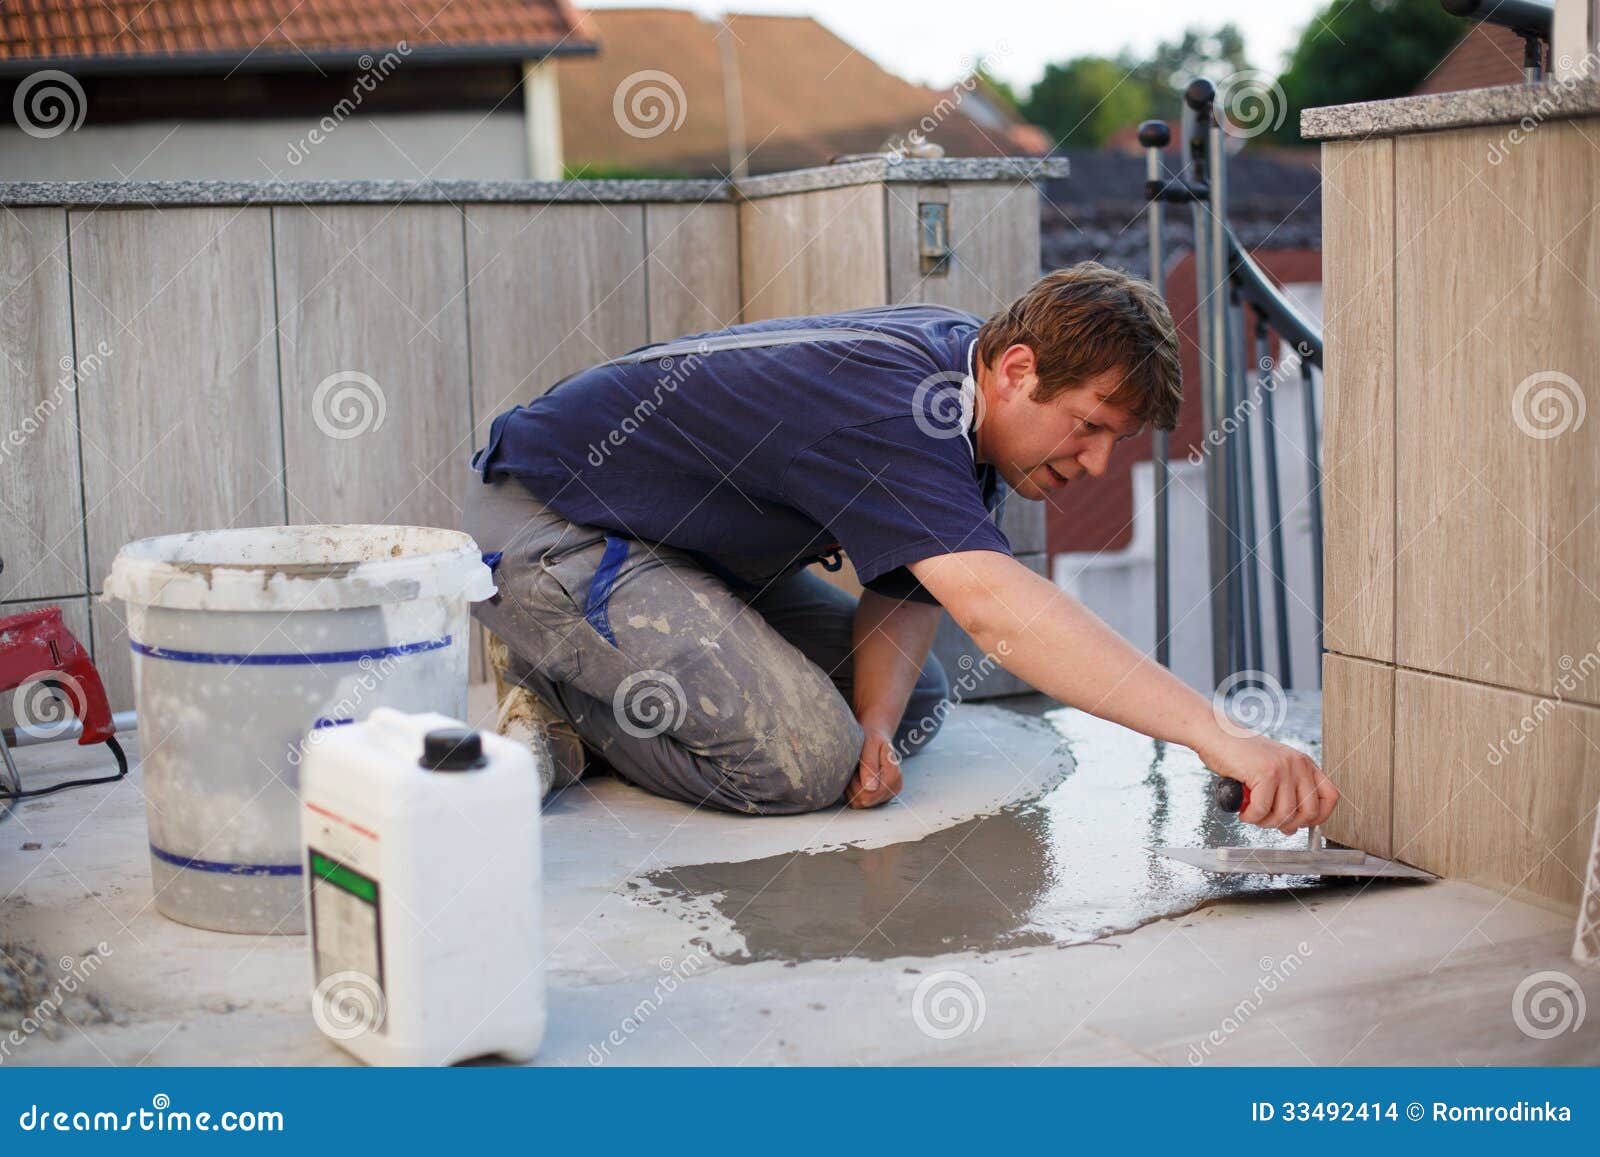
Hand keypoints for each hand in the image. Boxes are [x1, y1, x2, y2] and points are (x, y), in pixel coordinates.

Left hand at [846, 727, 902, 808]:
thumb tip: (870, 788)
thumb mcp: (870, 745)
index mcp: (894, 776)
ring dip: (853, 789)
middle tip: (854, 769)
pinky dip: (854, 791)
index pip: (869, 796)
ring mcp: (888, 794)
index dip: (856, 785)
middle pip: (864, 801)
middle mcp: (894, 788)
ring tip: (856, 772)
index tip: (855, 769)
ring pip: (861, 804)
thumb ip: (869, 765)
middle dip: (854, 787)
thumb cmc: (873, 738)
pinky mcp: (880, 796)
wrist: (877, 736)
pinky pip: (860, 802)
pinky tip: (857, 778)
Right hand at [1197, 731, 1337, 834]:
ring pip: (1284, 814)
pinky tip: (1243, 811)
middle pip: (1309, 812)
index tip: (1301, 823)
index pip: (1330, 796)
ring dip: (1265, 822)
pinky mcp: (1265, 773)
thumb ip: (1286, 794)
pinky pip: (1262, 810)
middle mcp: (1298, 764)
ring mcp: (1283, 768)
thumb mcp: (1272, 770)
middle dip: (1288, 825)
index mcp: (1304, 763)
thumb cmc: (1239, 754)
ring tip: (1252, 815)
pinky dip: (1251, 817)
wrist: (1216, 733)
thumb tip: (1292, 826)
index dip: (1319, 817)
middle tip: (1269, 821)